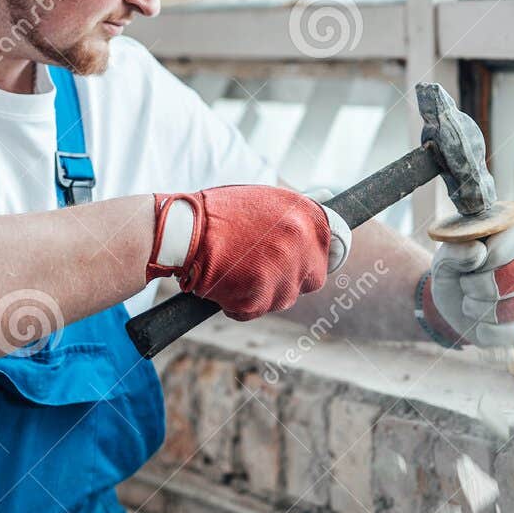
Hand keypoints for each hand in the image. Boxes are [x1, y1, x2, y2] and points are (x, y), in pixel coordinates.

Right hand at [147, 185, 345, 319]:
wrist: (183, 230)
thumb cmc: (219, 214)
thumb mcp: (265, 202)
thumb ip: (293, 220)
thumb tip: (311, 237)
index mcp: (306, 217)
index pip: (329, 249)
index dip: (312, 257)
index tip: (302, 261)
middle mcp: (302, 244)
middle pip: (313, 278)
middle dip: (292, 277)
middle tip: (263, 268)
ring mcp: (283, 274)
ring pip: (284, 297)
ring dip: (264, 291)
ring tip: (236, 269)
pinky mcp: (260, 299)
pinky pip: (257, 310)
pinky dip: (240, 303)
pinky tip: (225, 282)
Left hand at [424, 219, 513, 349]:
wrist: (454, 307)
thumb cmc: (454, 276)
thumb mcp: (444, 260)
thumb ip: (454, 251)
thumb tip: (478, 251)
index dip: (492, 257)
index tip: (470, 267)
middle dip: (486, 286)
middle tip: (466, 287)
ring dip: (488, 311)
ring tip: (470, 307)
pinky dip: (498, 335)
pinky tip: (482, 328)